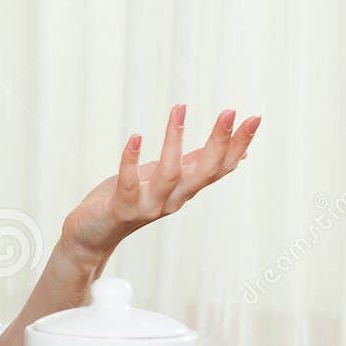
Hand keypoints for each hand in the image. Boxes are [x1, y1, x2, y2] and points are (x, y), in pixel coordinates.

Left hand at [61, 106, 260, 265]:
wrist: (91, 236)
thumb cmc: (127, 200)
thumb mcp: (165, 178)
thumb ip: (195, 165)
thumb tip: (236, 154)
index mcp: (184, 190)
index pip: (219, 167)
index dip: (238, 145)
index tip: (254, 119)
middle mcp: (172, 200)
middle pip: (204, 172)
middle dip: (220, 142)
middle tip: (230, 112)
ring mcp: (148, 206)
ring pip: (169, 175)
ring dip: (175, 142)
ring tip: (179, 110)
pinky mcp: (121, 209)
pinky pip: (128, 183)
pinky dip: (131, 160)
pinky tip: (135, 137)